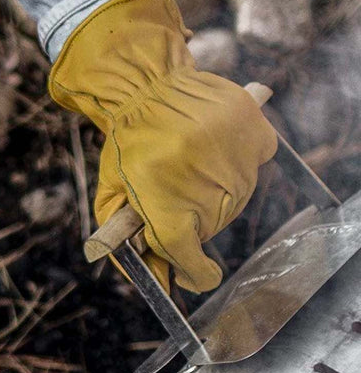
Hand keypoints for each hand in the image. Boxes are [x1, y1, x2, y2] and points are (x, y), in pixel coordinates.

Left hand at [48, 0, 276, 291]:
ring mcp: (237, 163)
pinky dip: (236, 162)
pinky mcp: (258, 136)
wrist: (146, 86)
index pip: (189, 258)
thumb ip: (132, 247)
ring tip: (186, 163)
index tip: (194, 276)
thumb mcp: (114, 199)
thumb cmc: (127, 147)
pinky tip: (211, 148)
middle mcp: (207, 189)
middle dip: (189, 217)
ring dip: (212, 191)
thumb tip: (163, 286)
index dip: (192, 272)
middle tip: (169, 187)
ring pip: (234, 201)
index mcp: (166, 206)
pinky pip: (254, 167)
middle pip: (209, 228)